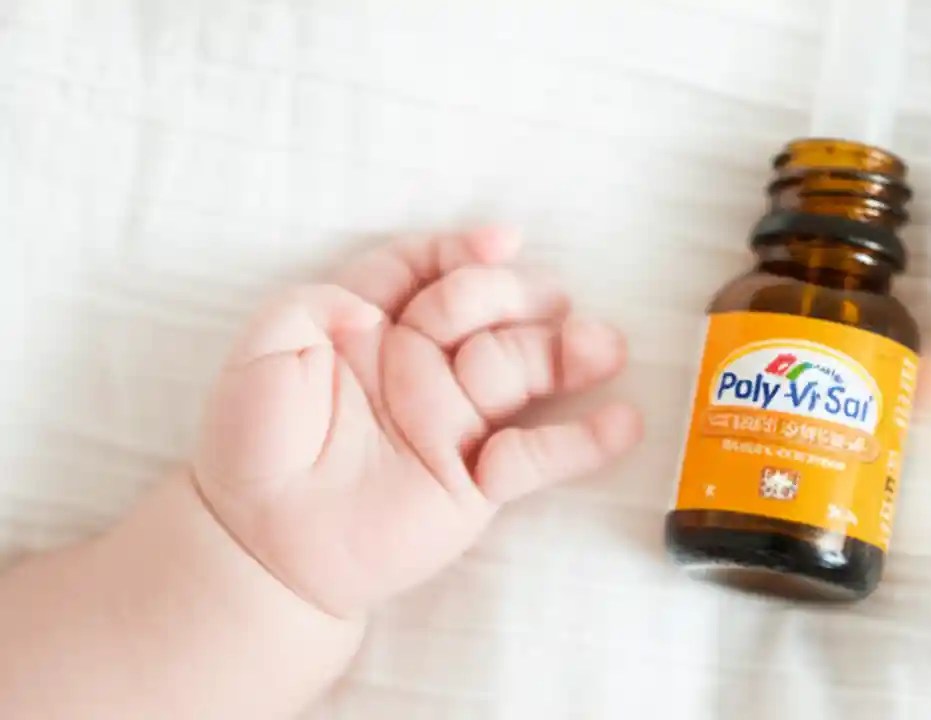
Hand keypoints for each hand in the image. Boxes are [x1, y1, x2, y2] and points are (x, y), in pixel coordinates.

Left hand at [193, 228, 641, 617]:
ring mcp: (453, 420)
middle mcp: (420, 364)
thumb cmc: (252, 444)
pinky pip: (533, 456)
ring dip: (566, 355)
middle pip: (484, 313)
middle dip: (519, 297)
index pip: (425, 269)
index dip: (460, 249)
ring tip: (603, 348)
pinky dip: (579, 443)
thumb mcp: (260, 353)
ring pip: (519, 372)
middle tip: (552, 300)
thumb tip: (372, 313)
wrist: (259, 544)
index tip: (499, 244)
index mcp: (371, 324)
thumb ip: (308, 307)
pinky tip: (622, 424)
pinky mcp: (475, 480)